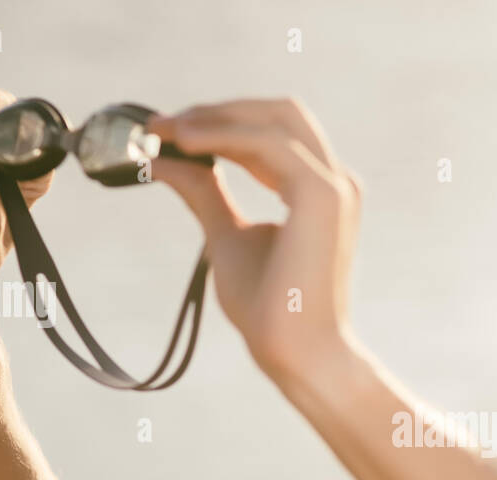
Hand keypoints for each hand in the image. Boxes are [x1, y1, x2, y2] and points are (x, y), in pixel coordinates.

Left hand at [145, 98, 362, 376]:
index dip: (220, 122)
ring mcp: (334, 186)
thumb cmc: (269, 309)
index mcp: (318, 192)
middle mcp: (334, 182)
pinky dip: (224, 134)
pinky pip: (270, 142)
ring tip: (165, 132)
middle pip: (279, 112)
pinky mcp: (323, 195)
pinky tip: (185, 143)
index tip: (166, 131)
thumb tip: (164, 159)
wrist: (297, 352)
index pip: (273, 132)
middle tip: (162, 125)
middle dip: (219, 110)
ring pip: (275, 118)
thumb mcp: (226, 236)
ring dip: (216, 117)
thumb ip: (205, 193)